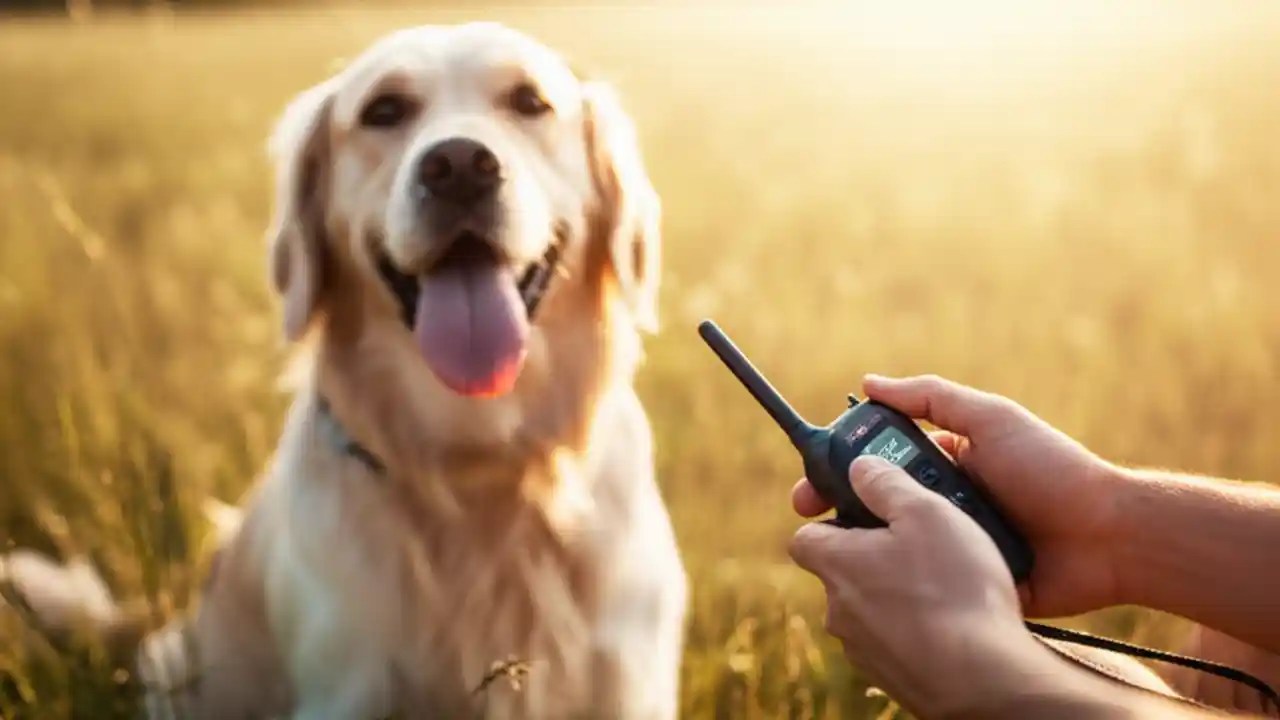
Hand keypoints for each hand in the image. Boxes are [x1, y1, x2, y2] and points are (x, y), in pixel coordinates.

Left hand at [788, 456, 1072, 717]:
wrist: (983, 679)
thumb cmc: (954, 589)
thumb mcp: (926, 511)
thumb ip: (886, 483)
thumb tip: (860, 467)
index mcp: (836, 564)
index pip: (806, 537)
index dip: (830, 521)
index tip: (861, 514)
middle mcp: (839, 610)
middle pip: (841, 572)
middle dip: (872, 557)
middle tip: (917, 546)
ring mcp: (863, 648)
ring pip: (870, 609)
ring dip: (896, 595)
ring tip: (945, 584)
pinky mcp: (893, 677)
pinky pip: (896, 641)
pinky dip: (916, 629)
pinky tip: (954, 622)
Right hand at [792, 374, 1123, 617]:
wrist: (1108, 538)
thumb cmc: (1053, 470)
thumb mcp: (992, 419)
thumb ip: (933, 399)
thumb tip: (868, 382)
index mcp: (944, 463)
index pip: (878, 462)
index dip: (840, 469)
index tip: (810, 479)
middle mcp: (942, 504)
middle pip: (876, 506)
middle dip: (838, 511)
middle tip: (808, 518)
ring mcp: (952, 546)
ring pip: (894, 548)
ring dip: (868, 548)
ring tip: (839, 553)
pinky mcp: (966, 586)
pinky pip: (924, 585)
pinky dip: (900, 585)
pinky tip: (871, 589)